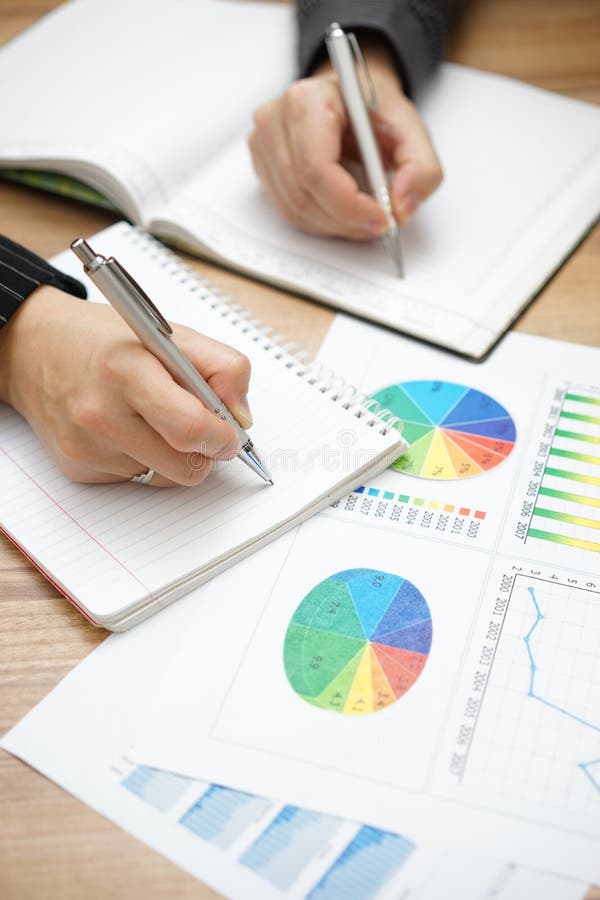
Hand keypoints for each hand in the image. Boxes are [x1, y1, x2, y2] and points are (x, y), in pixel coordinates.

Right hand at [0, 287, 251, 485]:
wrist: (35, 349)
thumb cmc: (108, 341)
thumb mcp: (170, 334)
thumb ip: (222, 367)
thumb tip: (241, 418)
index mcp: (126, 370)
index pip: (190, 427)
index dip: (222, 437)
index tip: (231, 433)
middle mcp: (100, 413)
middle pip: (185, 467)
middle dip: (205, 451)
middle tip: (203, 429)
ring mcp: (86, 447)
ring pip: (166, 479)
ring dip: (175, 456)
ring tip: (155, 420)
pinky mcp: (78, 469)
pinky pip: (137, 480)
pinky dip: (145, 459)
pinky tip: (126, 430)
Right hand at [248, 35, 441, 239]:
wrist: (350, 98)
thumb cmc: (373, 111)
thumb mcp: (412, 130)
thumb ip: (421, 169)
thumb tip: (403, 208)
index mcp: (308, 99)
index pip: (317, 169)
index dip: (349, 205)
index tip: (380, 220)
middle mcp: (275, 119)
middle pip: (304, 195)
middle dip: (345, 221)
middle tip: (377, 225)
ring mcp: (263, 143)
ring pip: (294, 209)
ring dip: (334, 225)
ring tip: (363, 217)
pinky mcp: (262, 165)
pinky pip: (288, 211)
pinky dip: (320, 221)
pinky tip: (341, 210)